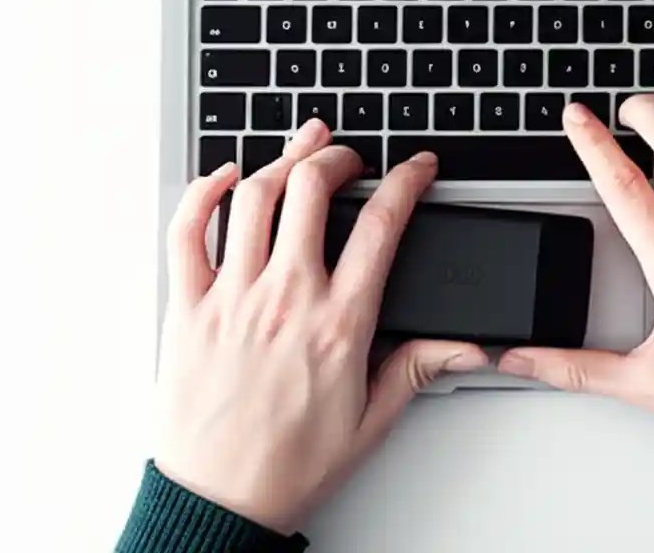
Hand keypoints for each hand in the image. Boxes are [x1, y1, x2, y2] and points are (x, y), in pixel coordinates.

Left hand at [155, 120, 487, 534]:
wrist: (218, 502)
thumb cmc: (289, 466)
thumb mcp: (372, 420)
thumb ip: (419, 369)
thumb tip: (467, 345)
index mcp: (340, 325)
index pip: (382, 226)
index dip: (407, 180)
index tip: (417, 167)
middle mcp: (286, 300)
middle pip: (312, 190)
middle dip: (338, 157)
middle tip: (351, 158)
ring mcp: (232, 298)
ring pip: (254, 198)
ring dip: (281, 160)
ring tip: (300, 150)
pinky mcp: (188, 308)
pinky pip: (186, 232)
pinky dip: (202, 193)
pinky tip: (222, 179)